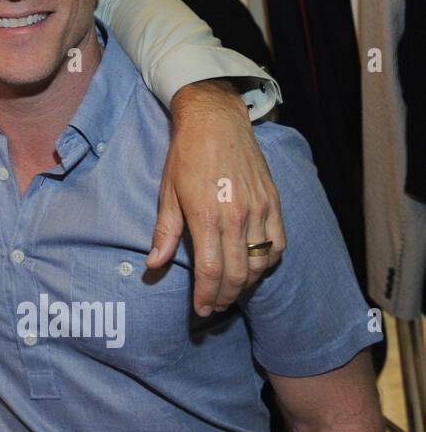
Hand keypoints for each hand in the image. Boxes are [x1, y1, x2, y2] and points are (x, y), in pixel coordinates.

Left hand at [148, 80, 285, 315]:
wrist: (216, 121)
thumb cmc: (186, 155)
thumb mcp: (167, 192)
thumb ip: (164, 232)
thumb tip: (154, 264)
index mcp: (206, 215)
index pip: (210, 270)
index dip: (206, 295)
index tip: (201, 310)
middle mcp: (237, 216)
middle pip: (236, 273)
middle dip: (224, 296)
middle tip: (214, 307)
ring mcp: (260, 210)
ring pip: (259, 262)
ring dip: (246, 283)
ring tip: (230, 291)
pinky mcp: (274, 202)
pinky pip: (278, 243)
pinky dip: (267, 261)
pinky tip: (254, 267)